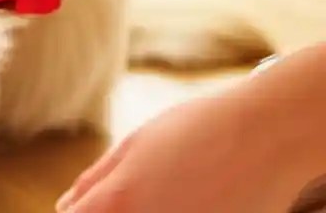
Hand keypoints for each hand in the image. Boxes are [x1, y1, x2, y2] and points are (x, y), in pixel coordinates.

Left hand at [57, 87, 311, 212]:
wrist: (268, 135)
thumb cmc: (198, 130)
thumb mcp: (134, 145)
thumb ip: (95, 182)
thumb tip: (66, 208)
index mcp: (116, 202)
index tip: (89, 205)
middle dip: (111, 212)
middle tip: (141, 192)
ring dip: (149, 212)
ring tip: (176, 192)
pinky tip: (195, 201)